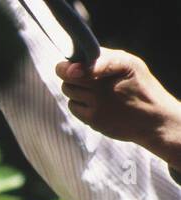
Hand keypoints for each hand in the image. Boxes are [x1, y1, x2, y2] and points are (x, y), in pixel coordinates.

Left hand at [55, 49, 180, 163]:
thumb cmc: (140, 86)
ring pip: (69, 91)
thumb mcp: (130, 64)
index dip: (69, 68)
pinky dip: (78, 103)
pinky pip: (73, 107)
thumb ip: (104, 58)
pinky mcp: (93, 120)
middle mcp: (105, 86)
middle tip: (79, 75)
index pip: (84, 66)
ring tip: (92, 89)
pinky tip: (94, 102)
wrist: (154, 118)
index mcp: (117, 66)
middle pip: (68, 78)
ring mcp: (98, 104)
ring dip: (74, 88)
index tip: (67, 69)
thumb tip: (75, 59)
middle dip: (70, 74)